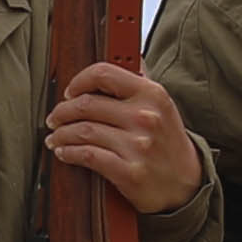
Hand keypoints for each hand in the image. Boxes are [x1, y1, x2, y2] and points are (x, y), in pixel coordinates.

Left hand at [47, 60, 200, 209]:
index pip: (104, 74)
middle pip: (86, 104)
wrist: (187, 184)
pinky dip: (69, 153)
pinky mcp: (130, 172)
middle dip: (62, 112)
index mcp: (152, 94)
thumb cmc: (168, 142)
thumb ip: (139, 84)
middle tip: (54, 119)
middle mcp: (146, 117)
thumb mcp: (162, 106)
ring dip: (61, 134)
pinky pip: (88, 156)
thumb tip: (127, 57)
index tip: (69, 92)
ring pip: (83, 131)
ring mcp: (138, 145)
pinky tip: (64, 152)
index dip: (79, 81)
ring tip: (55, 137)